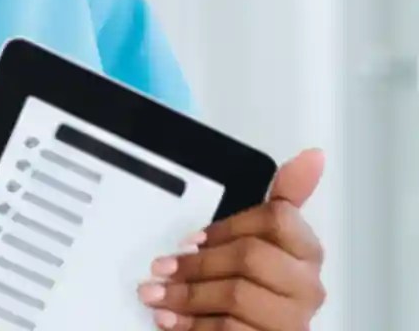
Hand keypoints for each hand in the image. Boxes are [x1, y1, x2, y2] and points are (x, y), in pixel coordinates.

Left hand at [137, 149, 326, 329]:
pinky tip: (170, 321)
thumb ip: (286, 198)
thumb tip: (312, 156)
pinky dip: (191, 326)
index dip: (227, 226)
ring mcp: (292, 320)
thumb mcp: (266, 239)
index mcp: (306, 252)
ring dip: (186, 296)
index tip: (191, 238)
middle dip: (197, 263)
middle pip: (250, 256)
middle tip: (161, 268)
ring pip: (236, 296)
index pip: (276, 219)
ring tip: (156, 296)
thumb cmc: (258, 286)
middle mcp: (306, 287)